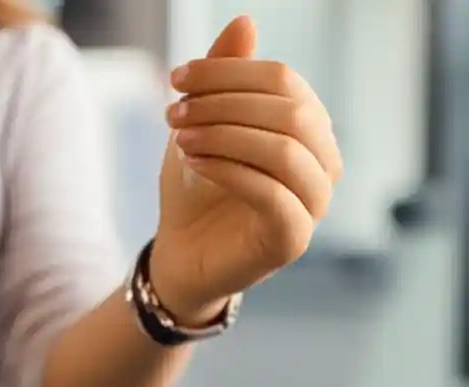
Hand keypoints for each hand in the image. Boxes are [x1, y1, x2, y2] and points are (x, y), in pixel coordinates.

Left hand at [152, 16, 343, 323]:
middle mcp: (324, 162)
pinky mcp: (292, 238)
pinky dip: (228, 170)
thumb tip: (244, 21)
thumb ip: (224, 78)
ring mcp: (314, 203)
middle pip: (290, 111)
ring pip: (284, 149)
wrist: (181, 253)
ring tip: (179, 136)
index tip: (176, 77)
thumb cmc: (197, 187)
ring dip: (225, 135)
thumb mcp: (202, 125)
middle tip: (172, 110)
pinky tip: (193, 163)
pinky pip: (270, 193)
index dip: (228, 72)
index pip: (283, 80)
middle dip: (225, 103)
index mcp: (309, 128)